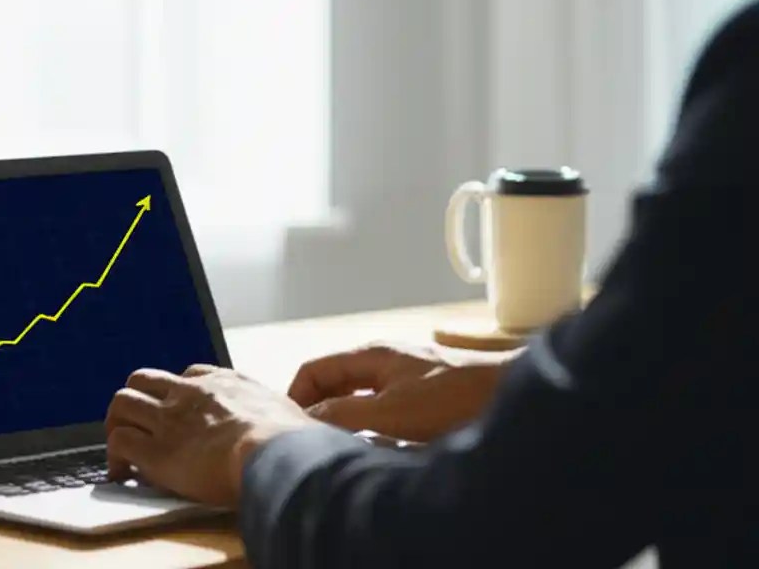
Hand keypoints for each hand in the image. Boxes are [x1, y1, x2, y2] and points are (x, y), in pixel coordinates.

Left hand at [105, 364, 318, 506]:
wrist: (278, 455)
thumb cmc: (295, 442)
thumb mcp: (292, 416)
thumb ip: (284, 420)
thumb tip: (311, 436)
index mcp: (224, 382)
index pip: (187, 375)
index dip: (176, 392)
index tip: (178, 409)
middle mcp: (190, 395)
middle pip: (144, 380)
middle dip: (136, 398)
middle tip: (139, 421)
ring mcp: (170, 420)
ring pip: (122, 404)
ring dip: (116, 423)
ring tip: (120, 445)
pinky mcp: (156, 452)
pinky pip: (119, 444)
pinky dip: (114, 457)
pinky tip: (120, 473)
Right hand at [288, 343, 509, 441]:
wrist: (512, 394)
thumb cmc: (453, 398)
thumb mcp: (390, 411)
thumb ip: (343, 414)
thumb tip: (305, 420)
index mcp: (370, 355)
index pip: (313, 370)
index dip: (295, 396)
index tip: (288, 427)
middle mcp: (384, 360)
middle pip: (333, 383)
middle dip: (317, 409)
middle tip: (309, 440)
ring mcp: (404, 377)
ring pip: (357, 397)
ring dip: (344, 419)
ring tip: (338, 445)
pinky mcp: (423, 395)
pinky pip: (380, 408)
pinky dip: (368, 425)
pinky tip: (375, 445)